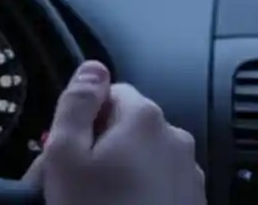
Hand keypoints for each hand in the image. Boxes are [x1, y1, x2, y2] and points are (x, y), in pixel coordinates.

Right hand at [23, 61, 204, 204]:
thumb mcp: (65, 155)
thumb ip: (76, 103)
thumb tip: (92, 67)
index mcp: (144, 116)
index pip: (109, 92)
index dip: (82, 120)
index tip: (66, 152)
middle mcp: (175, 137)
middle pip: (126, 128)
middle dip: (99, 150)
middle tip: (72, 186)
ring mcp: (188, 172)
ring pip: (142, 161)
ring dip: (119, 176)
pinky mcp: (192, 202)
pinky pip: (158, 188)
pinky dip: (139, 198)